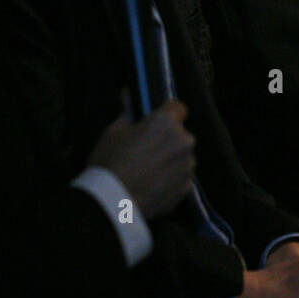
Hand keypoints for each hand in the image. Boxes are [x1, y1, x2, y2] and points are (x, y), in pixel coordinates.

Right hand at [88, 98, 195, 218]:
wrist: (114, 203)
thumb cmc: (111, 162)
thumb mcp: (113, 132)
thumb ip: (128, 112)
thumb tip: (129, 94)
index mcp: (167, 123)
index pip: (178, 108)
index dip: (167, 114)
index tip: (155, 122)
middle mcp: (184, 142)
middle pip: (180, 135)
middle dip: (166, 139)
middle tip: (144, 150)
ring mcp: (187, 166)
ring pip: (181, 157)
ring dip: (170, 160)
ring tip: (146, 171)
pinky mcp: (186, 188)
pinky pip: (180, 177)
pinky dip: (169, 179)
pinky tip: (150, 185)